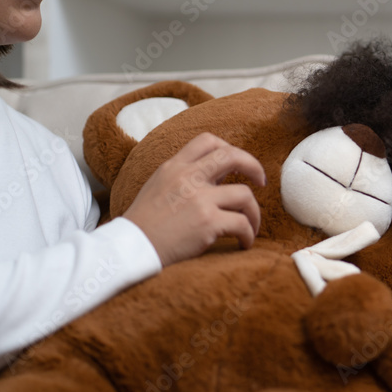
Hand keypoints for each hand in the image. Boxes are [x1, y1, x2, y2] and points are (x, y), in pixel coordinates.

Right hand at [123, 133, 265, 266]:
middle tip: (261, 182)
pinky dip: (249, 235)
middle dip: (254, 167)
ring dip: (254, 213)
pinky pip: (242, 224)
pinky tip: (243, 244)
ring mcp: (199, 199)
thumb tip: (216, 177)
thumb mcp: (157, 187)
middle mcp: (187, 177)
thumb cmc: (144, 226)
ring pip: (245, 195)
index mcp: (174, 167)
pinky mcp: (208, 222)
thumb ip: (182, 177)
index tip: (238, 165)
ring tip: (250, 226)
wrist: (130, 250)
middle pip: (232, 156)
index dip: (230, 148)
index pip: (207, 140)